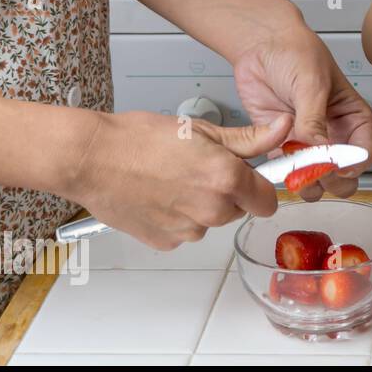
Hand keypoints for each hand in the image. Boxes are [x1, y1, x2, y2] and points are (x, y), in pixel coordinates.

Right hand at [70, 111, 291, 249]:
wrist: (90, 159)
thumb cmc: (139, 139)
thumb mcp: (201, 130)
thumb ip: (248, 139)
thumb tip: (282, 130)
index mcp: (226, 179)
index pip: (269, 201)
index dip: (260, 188)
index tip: (249, 178)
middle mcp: (211, 210)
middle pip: (239, 210)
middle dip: (228, 193)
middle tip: (198, 169)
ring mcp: (188, 230)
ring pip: (210, 220)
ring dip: (201, 205)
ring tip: (171, 179)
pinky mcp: (166, 241)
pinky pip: (184, 231)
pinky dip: (176, 217)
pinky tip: (157, 195)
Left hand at [232, 23, 371, 200]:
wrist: (260, 44)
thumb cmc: (295, 52)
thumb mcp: (312, 84)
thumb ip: (315, 121)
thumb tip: (319, 152)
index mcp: (353, 118)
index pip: (365, 154)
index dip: (351, 165)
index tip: (332, 163)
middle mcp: (334, 134)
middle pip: (344, 175)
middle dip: (330, 178)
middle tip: (313, 167)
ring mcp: (308, 142)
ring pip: (316, 181)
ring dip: (305, 181)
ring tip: (293, 164)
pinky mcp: (281, 145)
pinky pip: (286, 172)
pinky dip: (281, 174)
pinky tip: (277, 160)